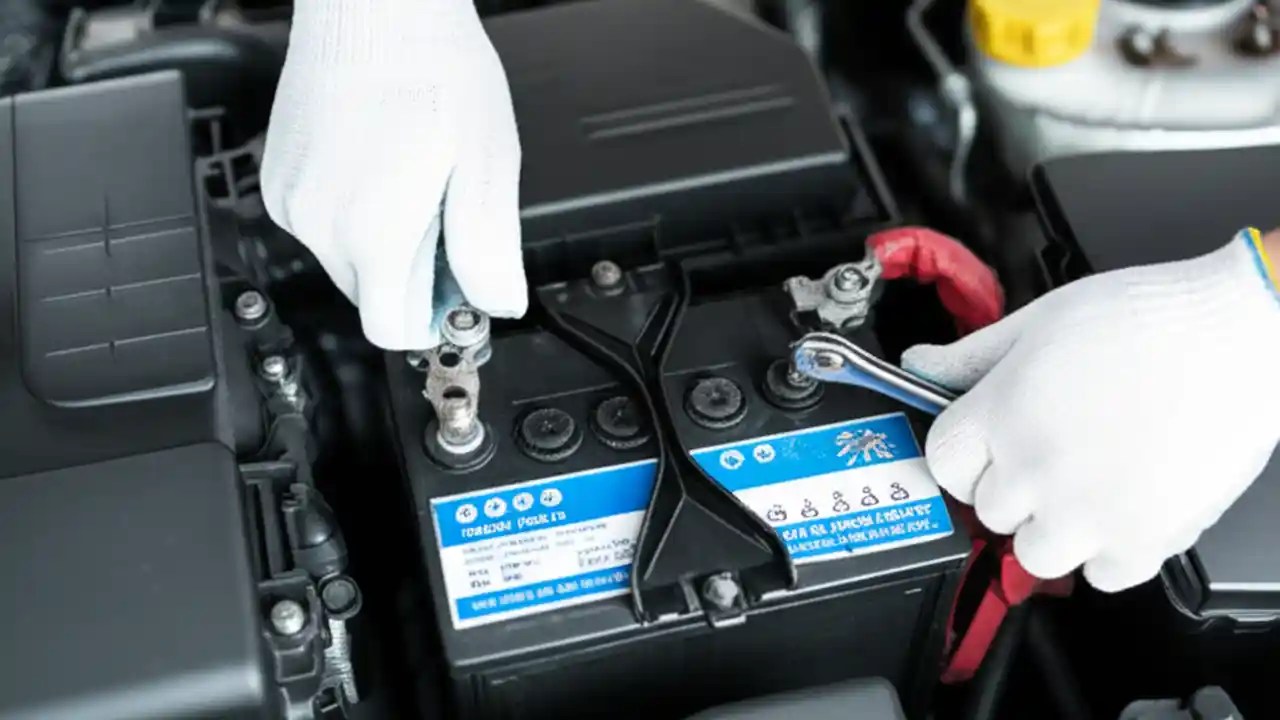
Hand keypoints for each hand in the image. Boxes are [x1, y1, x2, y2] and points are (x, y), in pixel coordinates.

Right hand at [262, 0, 525, 349]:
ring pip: (346, 262)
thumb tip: (497, 303)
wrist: (373, 6)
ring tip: (414, 180)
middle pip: (372, 297)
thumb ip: (490, 249)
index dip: (436, 316)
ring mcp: (291, 202)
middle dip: (414, 275)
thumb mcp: (486, 165)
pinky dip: (353, 213)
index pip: (395, 330)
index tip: (460, 289)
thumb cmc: (432, 68)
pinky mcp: (278, 179)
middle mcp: (318, 226)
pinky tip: (381, 166)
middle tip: (446, 216)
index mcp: (372, 235)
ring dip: (384, 242)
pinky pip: (322, 225)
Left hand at [902, 230, 1279, 590]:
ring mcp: (1088, 511)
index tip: (987, 448)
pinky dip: (1110, 551)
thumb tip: (917, 365)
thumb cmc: (1150, 318)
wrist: (1241, 335)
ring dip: (1054, 526)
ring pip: (1034, 552)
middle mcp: (1035, 468)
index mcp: (1001, 411)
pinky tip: (1125, 505)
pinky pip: (1101, 575)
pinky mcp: (1143, 540)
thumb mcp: (1040, 320)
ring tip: (1089, 483)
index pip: (942, 461)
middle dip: (1013, 485)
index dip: (964, 454)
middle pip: (988, 509)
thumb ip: (970, 355)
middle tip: (1054, 453)